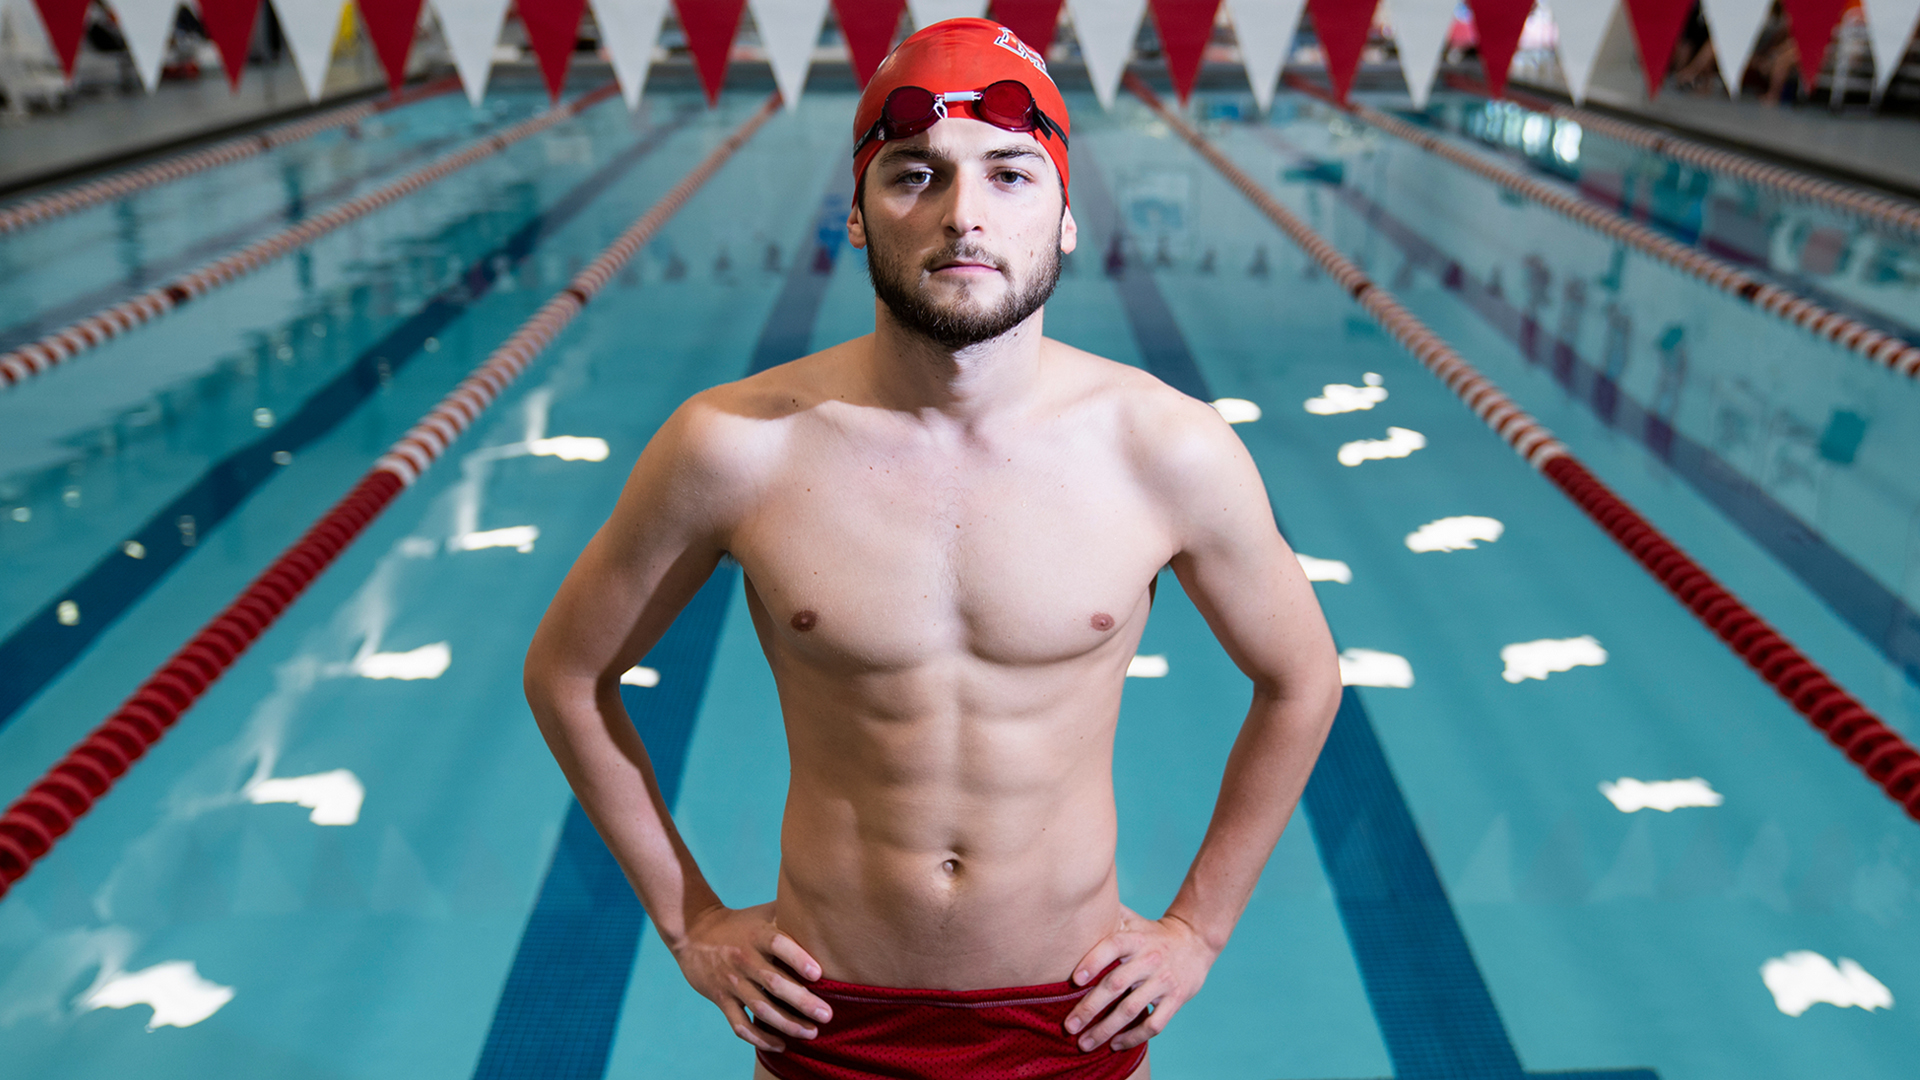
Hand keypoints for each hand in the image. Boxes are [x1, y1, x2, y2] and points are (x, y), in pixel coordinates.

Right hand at [672, 902, 831, 1052]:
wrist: (694, 933)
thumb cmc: (740, 922)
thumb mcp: (762, 913)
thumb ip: (790, 912)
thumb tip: (825, 907)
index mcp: (756, 935)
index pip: (777, 944)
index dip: (797, 958)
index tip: (818, 973)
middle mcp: (744, 959)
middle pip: (773, 983)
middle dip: (802, 1001)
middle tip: (826, 1015)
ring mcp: (732, 982)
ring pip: (760, 1008)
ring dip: (786, 1023)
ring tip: (811, 1033)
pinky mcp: (722, 999)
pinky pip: (740, 1024)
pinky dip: (759, 1038)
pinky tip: (780, 1044)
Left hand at [1063, 906, 1218, 1052]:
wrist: (1196, 941)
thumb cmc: (1153, 933)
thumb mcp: (1133, 920)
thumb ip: (1108, 917)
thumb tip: (1075, 905)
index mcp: (1135, 939)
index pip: (1112, 946)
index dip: (1093, 961)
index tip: (1075, 980)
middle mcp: (1149, 959)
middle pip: (1116, 984)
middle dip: (1090, 1007)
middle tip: (1068, 1026)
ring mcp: (1163, 981)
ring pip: (1131, 1009)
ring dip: (1106, 1029)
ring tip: (1085, 1044)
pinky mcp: (1176, 999)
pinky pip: (1154, 1024)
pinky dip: (1134, 1037)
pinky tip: (1115, 1045)